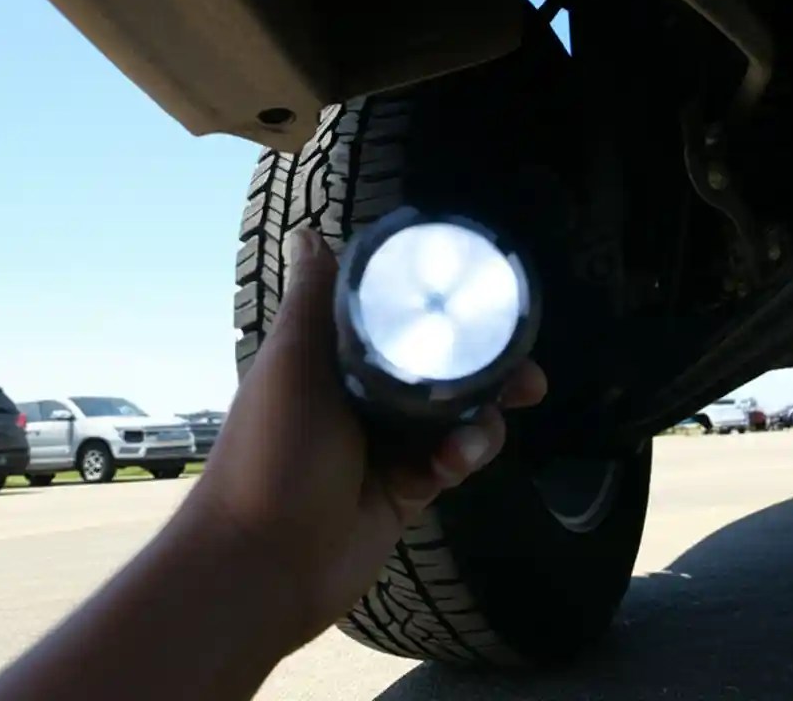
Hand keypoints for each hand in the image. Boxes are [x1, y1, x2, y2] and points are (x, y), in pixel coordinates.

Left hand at [182, 225, 546, 650]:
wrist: (268, 562)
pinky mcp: (410, 488)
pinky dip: (463, 457)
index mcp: (332, 358)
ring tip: (475, 433)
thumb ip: (313, 301)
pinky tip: (453, 465)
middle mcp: (362, 395)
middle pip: (440, 366)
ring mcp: (388, 444)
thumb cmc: (272, 454)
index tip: (485, 299)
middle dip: (485, 367)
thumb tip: (307, 230)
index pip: (397, 318)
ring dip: (479, 419)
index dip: (441, 308)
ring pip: (457, 414)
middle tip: (525, 371)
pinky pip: (453, 460)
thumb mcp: (291, 364)